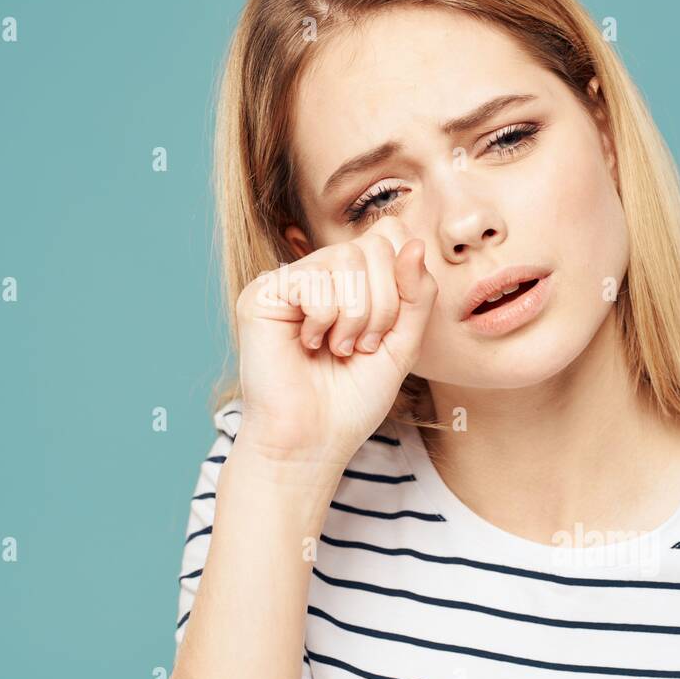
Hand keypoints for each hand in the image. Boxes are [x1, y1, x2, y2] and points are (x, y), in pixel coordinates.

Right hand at [233, 216, 438, 466]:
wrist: (313, 442)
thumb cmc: (353, 399)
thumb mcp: (404, 343)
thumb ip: (416, 294)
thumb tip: (415, 242)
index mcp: (352, 280)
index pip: (389, 236)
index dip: (401, 279)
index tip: (388, 329)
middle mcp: (319, 272)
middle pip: (374, 246)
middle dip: (383, 304)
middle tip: (362, 345)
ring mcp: (289, 280)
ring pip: (346, 258)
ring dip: (354, 314)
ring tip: (339, 348)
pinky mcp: (262, 294)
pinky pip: (312, 279)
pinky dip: (324, 318)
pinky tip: (309, 344)